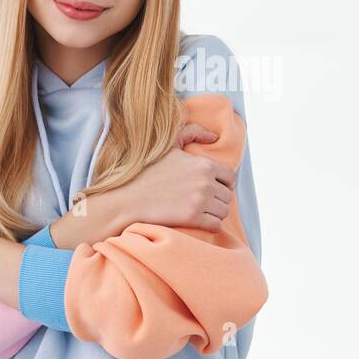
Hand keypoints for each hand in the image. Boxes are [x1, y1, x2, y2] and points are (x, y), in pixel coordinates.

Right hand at [112, 122, 236, 231]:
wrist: (128, 198)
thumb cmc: (146, 172)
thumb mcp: (169, 146)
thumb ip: (193, 132)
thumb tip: (214, 136)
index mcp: (204, 165)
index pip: (230, 177)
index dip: (223, 184)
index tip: (212, 189)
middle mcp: (206, 182)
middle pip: (227, 196)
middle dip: (217, 200)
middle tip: (202, 202)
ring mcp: (200, 200)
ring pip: (223, 212)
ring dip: (214, 213)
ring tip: (200, 212)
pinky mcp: (193, 218)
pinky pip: (215, 225)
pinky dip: (210, 225)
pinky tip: (198, 222)